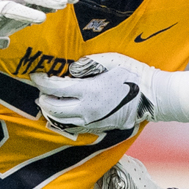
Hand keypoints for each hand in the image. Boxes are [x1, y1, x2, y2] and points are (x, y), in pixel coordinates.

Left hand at [35, 53, 161, 132]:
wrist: (152, 97)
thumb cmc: (133, 75)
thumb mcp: (109, 61)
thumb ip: (86, 64)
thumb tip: (70, 70)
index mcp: (88, 91)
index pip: (54, 89)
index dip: (41, 81)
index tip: (35, 75)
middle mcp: (86, 109)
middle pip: (53, 108)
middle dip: (42, 98)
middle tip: (41, 89)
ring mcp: (92, 121)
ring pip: (60, 121)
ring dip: (50, 111)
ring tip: (48, 101)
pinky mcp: (97, 127)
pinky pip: (73, 127)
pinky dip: (62, 120)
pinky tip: (63, 112)